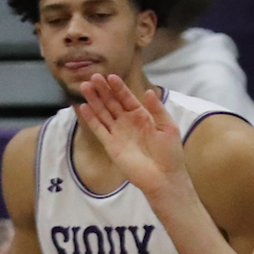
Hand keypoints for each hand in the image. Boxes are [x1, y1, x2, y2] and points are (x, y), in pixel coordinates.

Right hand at [75, 74, 188, 204]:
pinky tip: (82, 106)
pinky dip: (91, 118)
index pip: (127, 98)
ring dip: (93, 100)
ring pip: (103, 113)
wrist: (164, 177)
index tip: (111, 76)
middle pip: (112, 102)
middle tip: (93, 77)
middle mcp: (128, 122)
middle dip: (103, 90)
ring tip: (84, 86)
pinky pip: (98, 129)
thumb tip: (148, 91)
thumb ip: (157, 109)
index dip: (119, 88)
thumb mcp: (168, 127)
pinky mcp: (111, 145)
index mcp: (142, 116)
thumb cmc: (170, 153)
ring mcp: (118, 133)